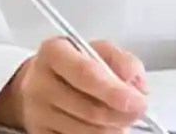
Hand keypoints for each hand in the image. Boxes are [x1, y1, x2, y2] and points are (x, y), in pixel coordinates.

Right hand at [0, 37, 148, 133]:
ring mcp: (37, 111)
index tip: (137, 100)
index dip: (114, 91)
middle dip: (120, 114)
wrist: (39, 82)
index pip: (86, 73)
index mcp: (54, 53)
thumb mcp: (100, 50)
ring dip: (111, 128)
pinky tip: (105, 126)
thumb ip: (123, 62)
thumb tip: (137, 86)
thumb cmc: (74, 64)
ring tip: (122, 118)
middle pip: (88, 108)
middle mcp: (39, 82)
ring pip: (84, 130)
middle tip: (138, 111)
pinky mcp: (39, 132)